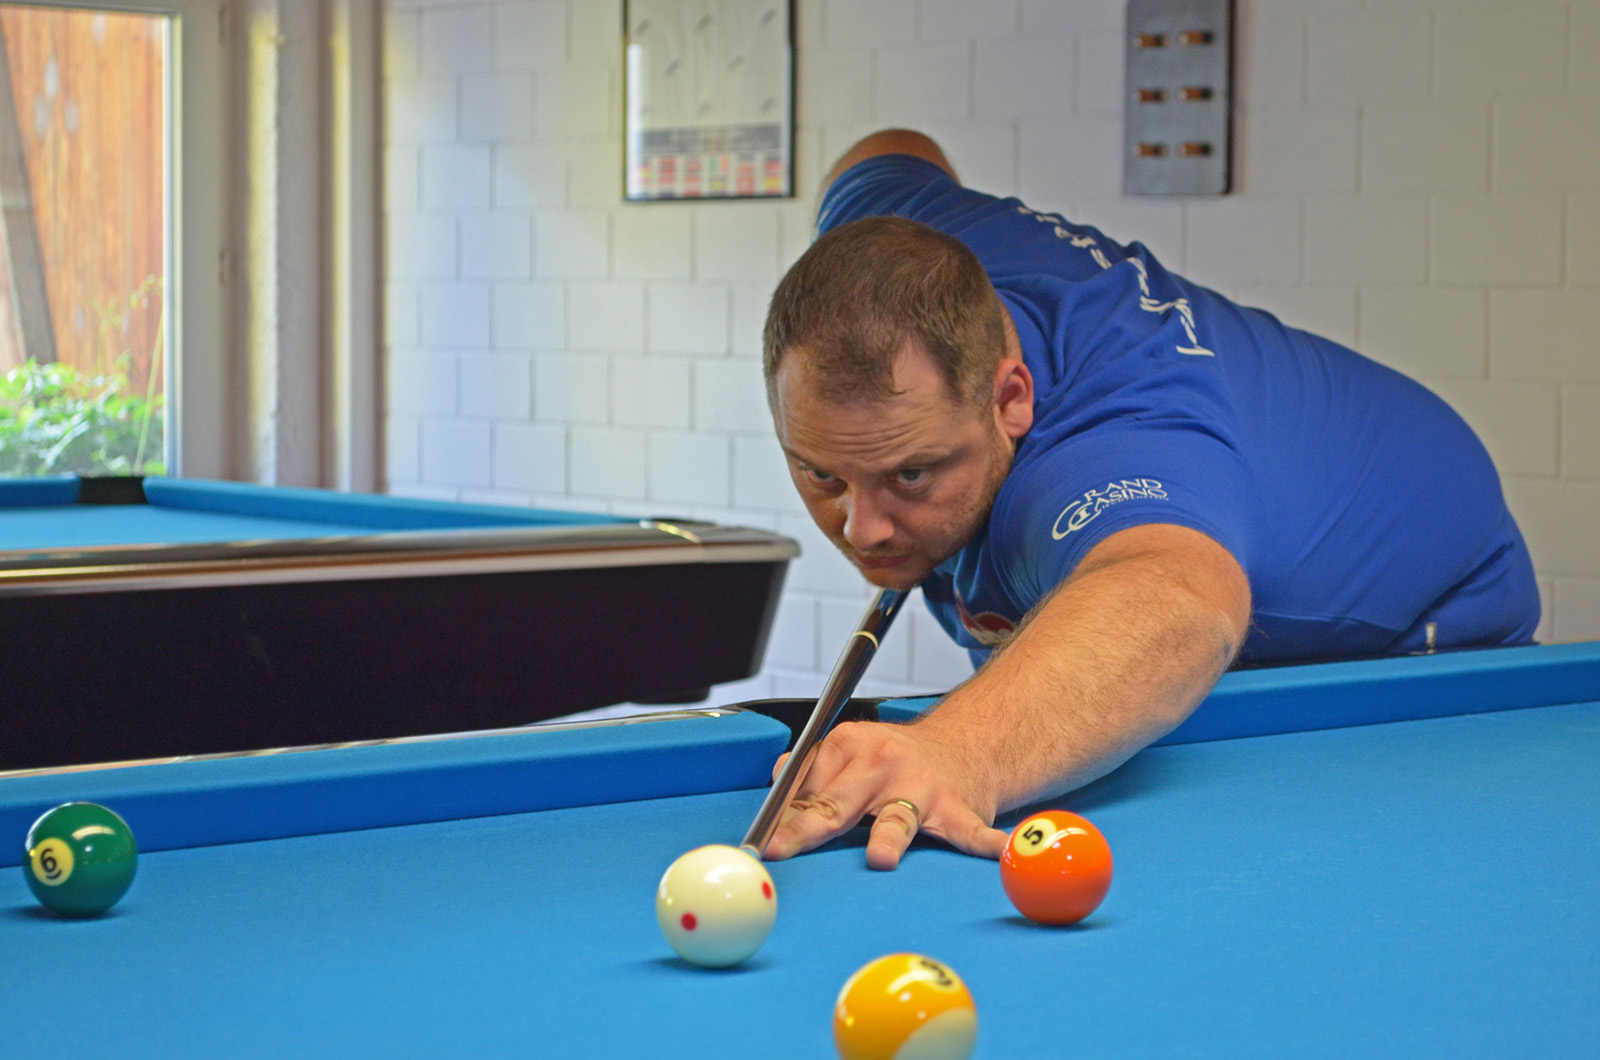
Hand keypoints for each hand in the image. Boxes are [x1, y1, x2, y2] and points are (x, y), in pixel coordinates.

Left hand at [762, 721, 1008, 869]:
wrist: (965, 746)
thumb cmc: (896, 762)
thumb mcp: (850, 752)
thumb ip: (811, 771)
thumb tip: (773, 783)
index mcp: (849, 745)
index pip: (807, 787)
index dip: (781, 817)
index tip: (760, 842)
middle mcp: (883, 764)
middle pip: (838, 803)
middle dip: (808, 829)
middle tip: (782, 849)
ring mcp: (922, 788)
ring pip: (898, 818)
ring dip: (889, 837)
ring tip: (881, 857)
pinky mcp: (958, 810)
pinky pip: (970, 832)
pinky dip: (985, 845)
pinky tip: (998, 854)